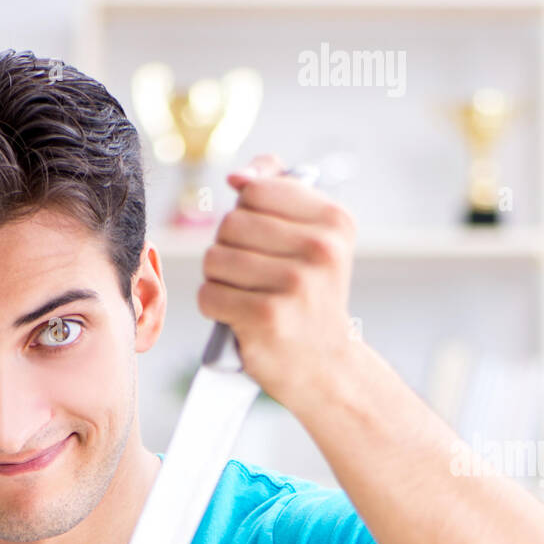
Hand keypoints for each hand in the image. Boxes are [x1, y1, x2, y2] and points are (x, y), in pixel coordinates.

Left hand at [197, 152, 358, 414]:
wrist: (325, 367)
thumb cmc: (310, 298)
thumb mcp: (314, 239)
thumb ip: (280, 193)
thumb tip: (238, 176)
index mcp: (334, 221)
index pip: (256, 190)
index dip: (245, 213)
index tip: (262, 240)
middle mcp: (321, 249)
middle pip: (230, 223)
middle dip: (228, 248)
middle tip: (250, 274)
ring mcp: (295, 284)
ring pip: (215, 258)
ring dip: (218, 279)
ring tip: (244, 294)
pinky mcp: (266, 317)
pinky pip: (209, 294)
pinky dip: (214, 306)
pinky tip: (236, 315)